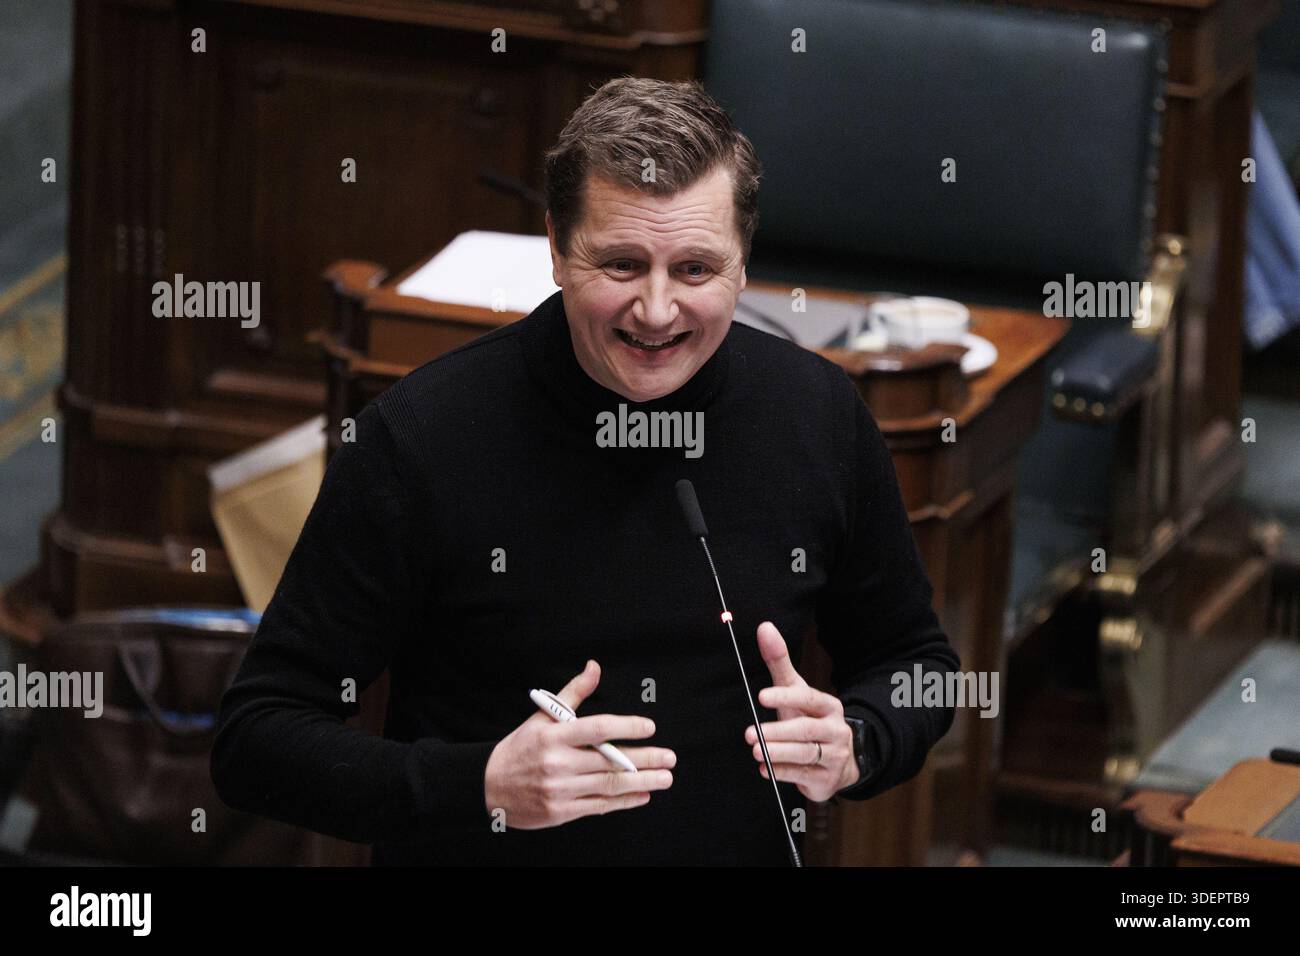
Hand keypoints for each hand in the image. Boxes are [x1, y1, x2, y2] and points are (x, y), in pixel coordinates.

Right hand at [483, 660, 675, 828]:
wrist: (487, 785)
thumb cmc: (520, 747)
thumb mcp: (541, 716)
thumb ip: (572, 693)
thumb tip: (594, 667)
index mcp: (554, 735)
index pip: (598, 729)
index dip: (627, 727)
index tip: (650, 727)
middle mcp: (558, 763)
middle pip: (609, 760)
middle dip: (645, 759)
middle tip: (670, 757)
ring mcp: (560, 790)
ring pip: (609, 785)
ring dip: (642, 782)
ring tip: (665, 778)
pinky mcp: (561, 812)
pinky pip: (599, 806)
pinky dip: (624, 801)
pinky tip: (643, 795)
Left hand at [743, 621, 858, 801]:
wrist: (840, 760)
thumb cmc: (809, 719)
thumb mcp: (796, 691)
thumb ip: (779, 662)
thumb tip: (764, 627)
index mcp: (828, 705)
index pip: (807, 698)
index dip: (784, 697)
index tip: (761, 697)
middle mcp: (836, 729)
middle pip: (805, 729)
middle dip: (777, 732)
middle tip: (750, 734)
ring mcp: (834, 755)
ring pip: (805, 753)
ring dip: (778, 753)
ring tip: (755, 751)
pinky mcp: (827, 779)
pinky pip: (804, 775)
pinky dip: (783, 773)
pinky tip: (764, 769)